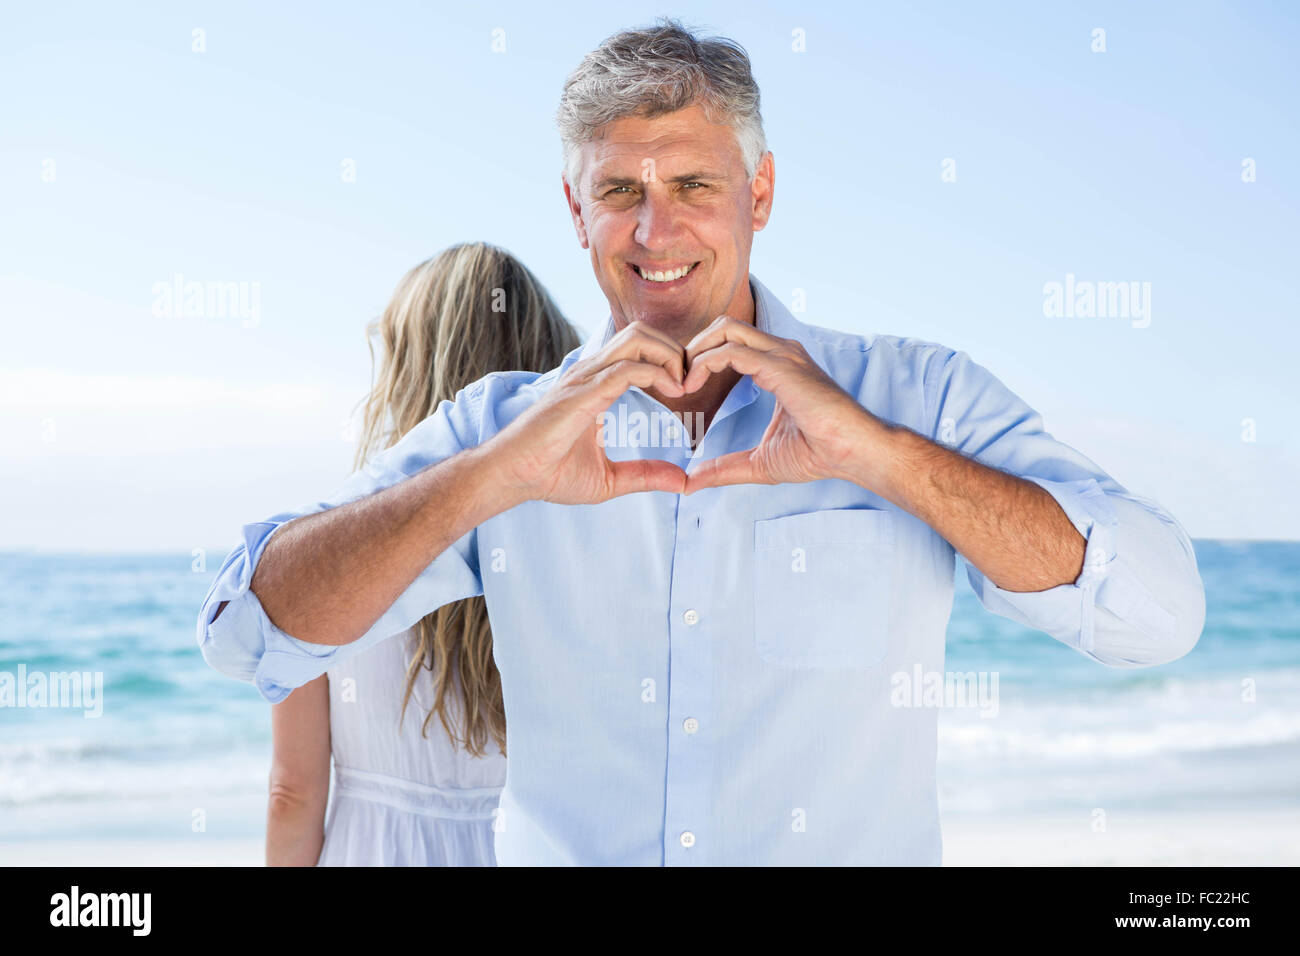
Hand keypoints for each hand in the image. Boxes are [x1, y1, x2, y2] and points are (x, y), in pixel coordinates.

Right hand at [487, 321, 689, 504]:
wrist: (512, 478)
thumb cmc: (550, 474)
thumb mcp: (609, 479)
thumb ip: (646, 476)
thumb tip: (682, 482)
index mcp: (597, 385)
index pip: (639, 349)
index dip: (670, 361)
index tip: (688, 391)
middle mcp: (591, 374)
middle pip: (641, 332)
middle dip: (675, 350)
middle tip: (691, 384)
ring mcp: (585, 380)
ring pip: (636, 339)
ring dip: (669, 356)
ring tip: (683, 386)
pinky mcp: (581, 394)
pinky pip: (625, 368)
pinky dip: (656, 374)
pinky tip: (673, 394)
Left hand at [681, 316, 880, 492]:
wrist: (854, 453)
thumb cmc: (819, 453)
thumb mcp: (760, 462)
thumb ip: (725, 468)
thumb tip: (692, 482)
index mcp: (777, 366)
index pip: (730, 342)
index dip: (700, 359)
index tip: (682, 389)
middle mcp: (780, 352)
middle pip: (724, 326)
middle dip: (693, 347)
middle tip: (675, 381)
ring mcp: (782, 355)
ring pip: (726, 329)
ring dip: (695, 350)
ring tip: (680, 383)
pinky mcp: (780, 366)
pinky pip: (732, 350)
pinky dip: (705, 363)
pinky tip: (691, 385)